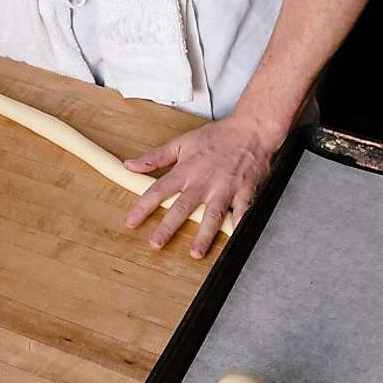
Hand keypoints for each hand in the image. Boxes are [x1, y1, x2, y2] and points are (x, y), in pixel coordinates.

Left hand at [123, 112, 284, 256]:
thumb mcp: (182, 143)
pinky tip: (234, 239)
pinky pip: (241, 212)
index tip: (131, 222)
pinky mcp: (245, 191)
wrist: (251, 130)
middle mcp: (204, 181)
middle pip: (183, 207)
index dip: (143, 207)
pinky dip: (239, 226)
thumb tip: (131, 165)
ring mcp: (225, 188)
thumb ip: (156, 157)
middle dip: (168, 227)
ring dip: (204, 235)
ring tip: (195, 253)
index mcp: (186, 170)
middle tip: (156, 243)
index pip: (159, 190)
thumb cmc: (218, 137)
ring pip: (212, 215)